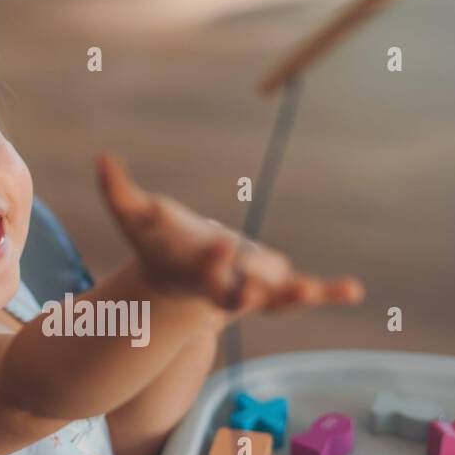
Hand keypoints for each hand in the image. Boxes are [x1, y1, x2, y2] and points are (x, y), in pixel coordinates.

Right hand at [95, 152, 363, 320]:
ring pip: (274, 297)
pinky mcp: (271, 287)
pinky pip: (300, 291)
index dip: (211, 259)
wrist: (178, 280)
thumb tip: (101, 157)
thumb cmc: (157, 243)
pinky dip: (326, 292)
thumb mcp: (136, 218)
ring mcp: (250, 289)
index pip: (203, 268)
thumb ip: (118, 193)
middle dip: (249, 288)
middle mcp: (224, 287)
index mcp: (194, 271)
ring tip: (315, 291)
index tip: (218, 245)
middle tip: (261, 288)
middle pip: (238, 292)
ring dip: (295, 295)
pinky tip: (353, 290)